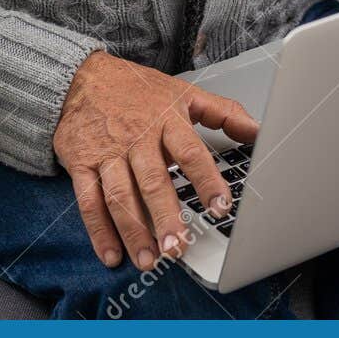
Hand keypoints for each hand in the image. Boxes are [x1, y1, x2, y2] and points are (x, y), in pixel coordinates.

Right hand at [53, 50, 259, 269]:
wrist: (82, 77)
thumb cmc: (136, 89)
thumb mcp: (183, 93)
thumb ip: (223, 113)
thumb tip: (257, 129)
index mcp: (166, 121)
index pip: (191, 153)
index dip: (207, 181)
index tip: (220, 207)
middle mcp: (137, 138)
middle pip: (153, 181)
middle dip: (166, 217)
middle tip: (178, 247)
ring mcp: (107, 153)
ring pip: (120, 196)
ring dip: (134, 231)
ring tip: (150, 260)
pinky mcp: (81, 164)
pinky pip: (89, 201)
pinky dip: (100, 231)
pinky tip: (113, 254)